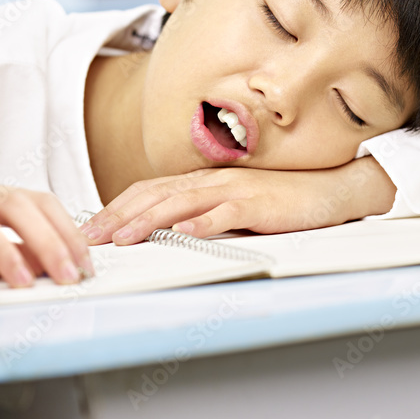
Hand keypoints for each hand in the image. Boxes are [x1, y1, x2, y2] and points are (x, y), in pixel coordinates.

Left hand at [81, 156, 396, 244]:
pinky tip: (185, 233)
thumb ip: (202, 213)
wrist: (328, 188)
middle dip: (119, 215)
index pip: (149, 189)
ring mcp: (234, 190)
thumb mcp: (232, 205)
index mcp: (203, 180)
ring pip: (182, 203)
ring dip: (149, 220)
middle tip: (92, 237)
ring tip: (124, 237)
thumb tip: (165, 232)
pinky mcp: (257, 204)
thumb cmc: (280, 200)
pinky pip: (226, 213)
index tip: (92, 228)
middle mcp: (212, 181)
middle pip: (155, 194)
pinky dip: (203, 223)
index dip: (117, 207)